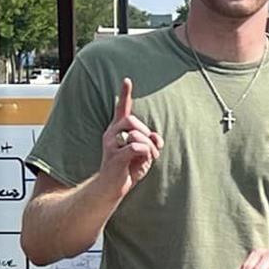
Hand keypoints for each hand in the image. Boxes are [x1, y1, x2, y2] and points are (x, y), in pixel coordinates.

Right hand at [100, 78, 161, 195]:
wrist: (111, 188)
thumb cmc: (127, 169)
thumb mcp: (144, 154)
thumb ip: (151, 142)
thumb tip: (157, 138)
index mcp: (117, 131)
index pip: (121, 109)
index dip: (125, 94)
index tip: (127, 80)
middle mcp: (111, 134)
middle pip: (132, 120)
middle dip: (147, 133)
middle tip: (153, 150)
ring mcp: (111, 145)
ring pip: (136, 133)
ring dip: (149, 146)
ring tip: (150, 158)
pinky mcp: (115, 157)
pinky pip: (136, 147)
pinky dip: (146, 153)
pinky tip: (144, 161)